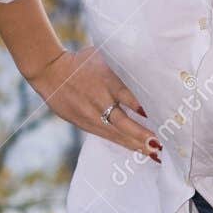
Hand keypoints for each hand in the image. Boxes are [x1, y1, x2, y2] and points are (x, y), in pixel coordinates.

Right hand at [27, 47, 161, 159]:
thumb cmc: (80, 62)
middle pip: (124, 122)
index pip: (127, 96)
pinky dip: (124, 143)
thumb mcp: (102, 57)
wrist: (50, 72)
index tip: (161, 118)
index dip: (143, 108)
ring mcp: (91, 115)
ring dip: (137, 145)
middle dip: (143, 136)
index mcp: (105, 81)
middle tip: (162, 145)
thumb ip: (122, 68)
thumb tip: (149, 70)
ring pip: (117, 134)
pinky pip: (108, 136)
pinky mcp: (85, 124)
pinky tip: (139, 150)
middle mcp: (99, 100)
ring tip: (156, 154)